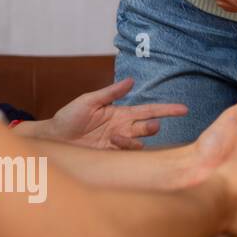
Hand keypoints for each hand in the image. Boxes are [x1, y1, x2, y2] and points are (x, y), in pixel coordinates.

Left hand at [47, 78, 186, 149]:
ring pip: (140, 143)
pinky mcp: (110, 156)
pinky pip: (127, 155)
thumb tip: (131, 80)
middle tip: (150, 125)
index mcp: (121, 114)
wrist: (52, 140)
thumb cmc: (68, 117)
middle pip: (148, 127)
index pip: (149, 110)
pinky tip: (113, 143)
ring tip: (116, 136)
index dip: (167, 110)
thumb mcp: (88, 100)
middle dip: (153, 126)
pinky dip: (125, 149)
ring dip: (135, 139)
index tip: (184, 109)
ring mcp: (117, 143)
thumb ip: (111, 93)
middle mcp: (123, 129)